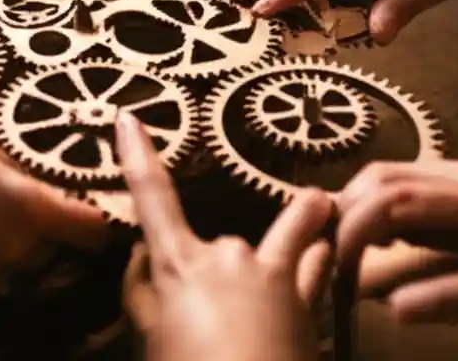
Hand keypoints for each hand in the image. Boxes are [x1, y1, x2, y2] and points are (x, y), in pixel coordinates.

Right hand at [0, 102, 107, 295]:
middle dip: (47, 227)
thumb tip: (31, 182)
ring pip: (15, 264)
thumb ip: (7, 167)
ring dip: (9, 241)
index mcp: (24, 209)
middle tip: (24, 193)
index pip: (94, 232)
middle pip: (55, 249)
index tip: (96, 201)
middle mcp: (7, 252)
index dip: (100, 217)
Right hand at [116, 111, 332, 360]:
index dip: (138, 157)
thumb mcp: (149, 341)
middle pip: (218, 243)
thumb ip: (141, 296)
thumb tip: (140, 256)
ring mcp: (273, 276)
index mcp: (179, 267)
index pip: (151, 200)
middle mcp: (227, 258)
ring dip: (305, 217)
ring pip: (294, 229)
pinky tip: (329, 253)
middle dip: (215, 268)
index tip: (128, 118)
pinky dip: (320, 259)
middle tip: (212, 316)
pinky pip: (319, 266)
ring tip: (320, 206)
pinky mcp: (309, 300)